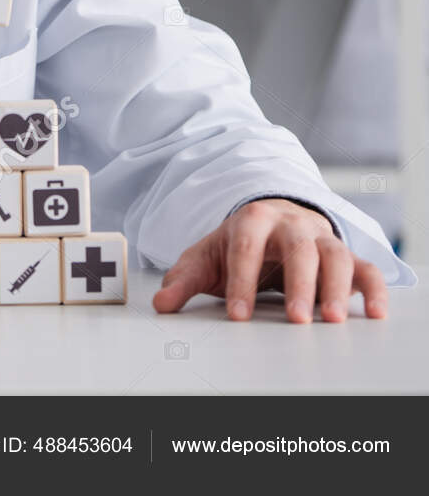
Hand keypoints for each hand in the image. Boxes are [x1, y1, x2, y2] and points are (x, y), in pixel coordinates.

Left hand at [151, 198, 389, 322]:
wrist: (272, 218)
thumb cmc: (239, 243)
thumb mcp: (208, 256)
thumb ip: (185, 279)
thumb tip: (162, 304)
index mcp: (253, 220)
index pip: (246, 247)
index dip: (242, 280)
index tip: (237, 316)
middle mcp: (291, 225)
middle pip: (298, 248)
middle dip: (297, 283)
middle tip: (296, 319)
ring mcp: (320, 238)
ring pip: (334, 255)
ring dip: (336, 286)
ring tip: (331, 319)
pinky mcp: (345, 254)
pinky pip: (365, 267)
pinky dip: (374, 288)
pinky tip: (375, 312)